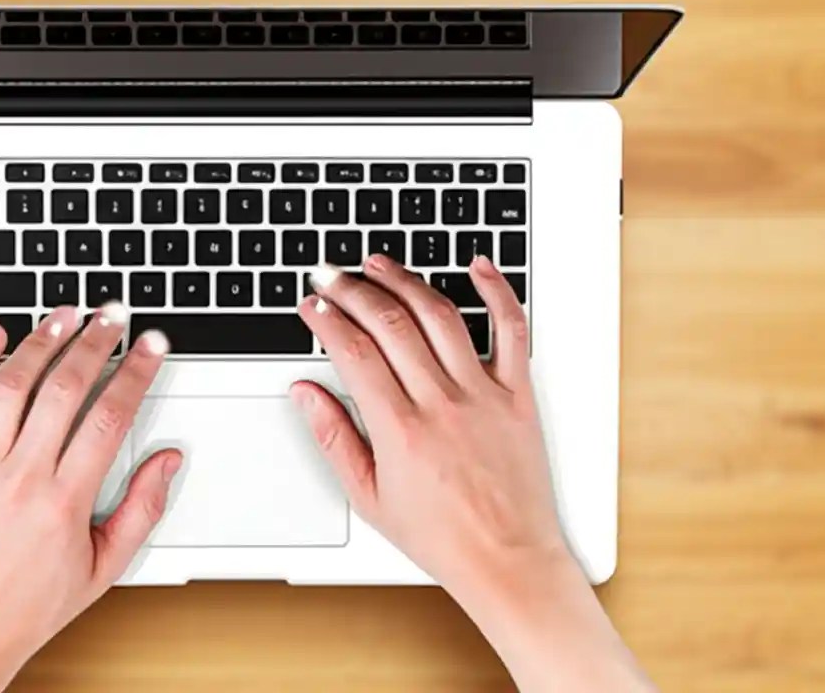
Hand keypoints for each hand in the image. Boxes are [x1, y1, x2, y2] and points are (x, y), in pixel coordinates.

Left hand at [0, 304, 180, 692]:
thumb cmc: (32, 602)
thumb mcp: (106, 566)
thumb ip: (143, 508)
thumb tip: (168, 461)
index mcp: (65, 501)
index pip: (109, 416)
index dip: (136, 372)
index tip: (151, 346)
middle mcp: (20, 478)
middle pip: (64, 388)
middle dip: (95, 342)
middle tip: (113, 316)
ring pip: (12, 385)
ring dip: (42, 341)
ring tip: (66, 315)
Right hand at [292, 254, 653, 691]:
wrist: (507, 560)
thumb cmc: (442, 537)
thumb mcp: (369, 497)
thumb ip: (334, 438)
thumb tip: (305, 393)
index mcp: (401, 431)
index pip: (353, 353)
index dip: (326, 320)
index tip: (312, 306)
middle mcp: (442, 404)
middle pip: (390, 323)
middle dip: (352, 290)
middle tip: (331, 276)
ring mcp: (483, 395)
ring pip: (440, 316)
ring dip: (405, 280)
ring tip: (379, 265)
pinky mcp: (518, 394)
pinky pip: (512, 330)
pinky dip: (497, 291)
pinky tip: (477, 266)